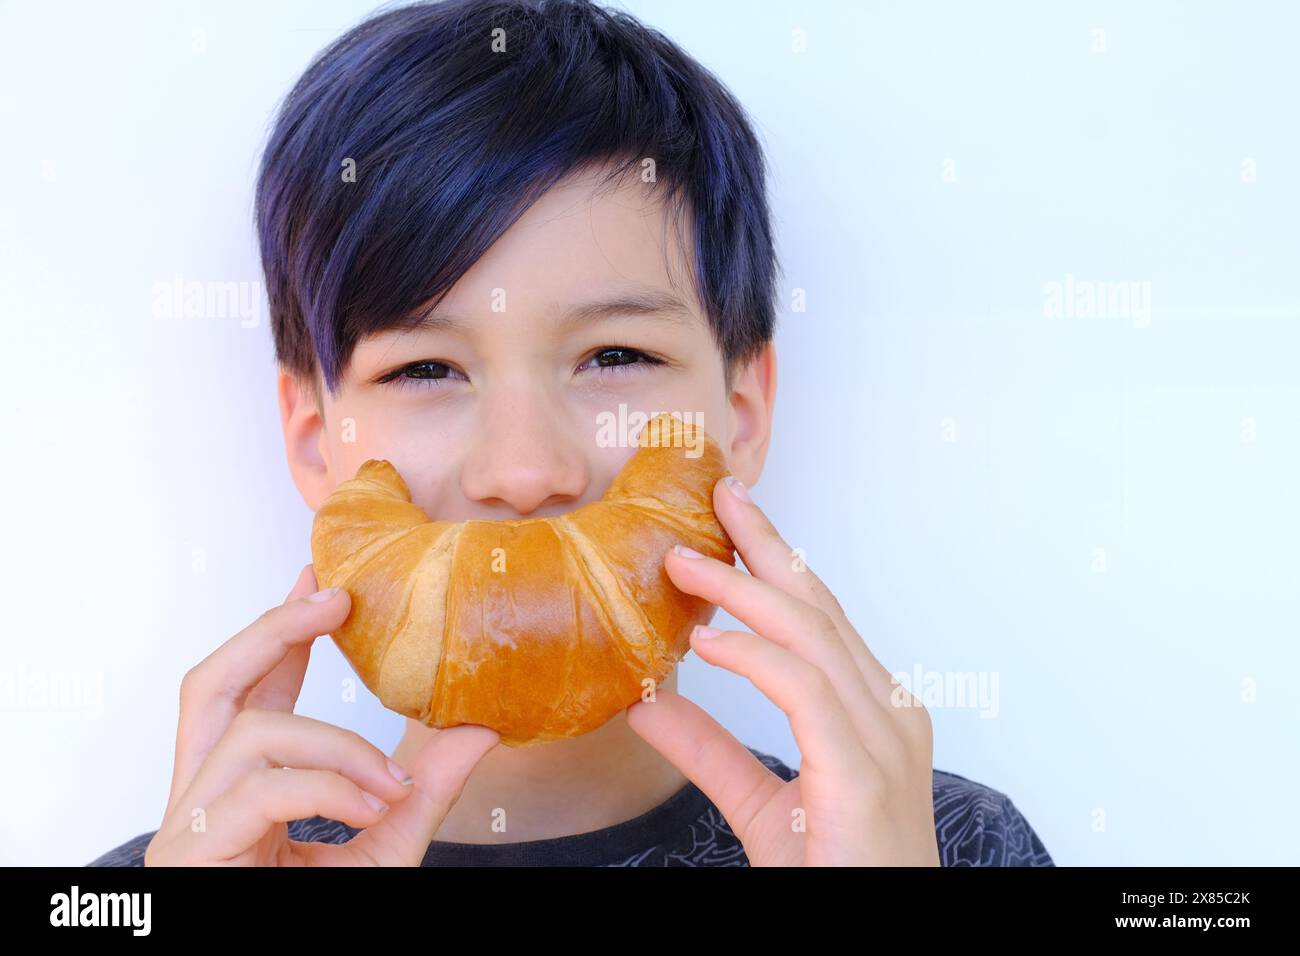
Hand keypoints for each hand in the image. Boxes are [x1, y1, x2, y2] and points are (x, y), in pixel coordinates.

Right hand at [145, 564, 498, 865]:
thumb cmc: (316, 925)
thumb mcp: (383, 850)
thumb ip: (421, 791)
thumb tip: (481, 729)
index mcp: (235, 792)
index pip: (249, 692)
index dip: (281, 631)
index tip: (325, 584)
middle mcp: (198, 803)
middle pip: (209, 686)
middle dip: (271, 630)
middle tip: (335, 600)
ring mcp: (185, 833)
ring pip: (248, 734)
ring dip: (334, 743)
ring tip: (388, 780)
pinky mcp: (191, 860)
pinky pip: (260, 791)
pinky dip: (327, 786)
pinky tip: (373, 803)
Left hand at [625, 477, 939, 865]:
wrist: (876, 934)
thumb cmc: (839, 872)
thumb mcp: (761, 804)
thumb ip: (710, 751)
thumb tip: (651, 703)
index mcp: (870, 712)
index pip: (818, 618)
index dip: (775, 563)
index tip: (733, 518)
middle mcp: (886, 711)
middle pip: (818, 607)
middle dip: (766, 546)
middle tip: (720, 494)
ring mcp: (882, 737)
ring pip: (811, 635)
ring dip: (743, 589)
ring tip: (683, 561)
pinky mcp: (861, 771)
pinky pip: (804, 690)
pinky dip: (753, 655)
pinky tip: (707, 639)